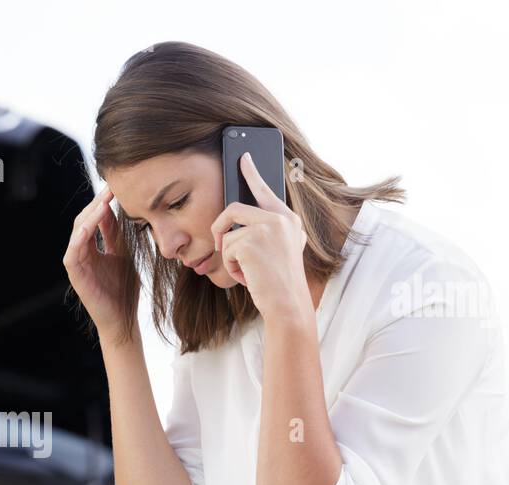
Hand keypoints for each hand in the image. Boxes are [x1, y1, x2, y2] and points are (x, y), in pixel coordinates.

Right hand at [63, 184, 139, 344]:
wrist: (123, 319)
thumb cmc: (124, 289)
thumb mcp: (123, 254)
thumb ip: (115, 234)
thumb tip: (113, 208)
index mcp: (92, 247)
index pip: (94, 218)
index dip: (103, 202)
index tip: (117, 187)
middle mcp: (81, 253)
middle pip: (83, 221)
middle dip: (97, 203)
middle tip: (111, 187)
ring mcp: (77, 264)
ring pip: (78, 233)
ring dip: (90, 216)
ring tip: (104, 202)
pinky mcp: (75, 276)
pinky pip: (72, 253)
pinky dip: (79, 238)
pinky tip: (90, 226)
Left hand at [210, 152, 311, 325]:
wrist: (287, 303)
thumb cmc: (280, 282)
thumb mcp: (282, 251)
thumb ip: (269, 232)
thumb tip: (238, 225)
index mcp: (288, 220)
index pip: (265, 189)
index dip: (252, 172)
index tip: (243, 157)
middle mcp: (280, 219)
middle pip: (234, 209)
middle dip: (221, 229)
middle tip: (222, 244)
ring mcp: (267, 228)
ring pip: (229, 234)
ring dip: (232, 257)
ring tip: (249, 271)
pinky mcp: (252, 241)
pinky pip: (228, 249)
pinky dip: (233, 268)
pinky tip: (249, 277)